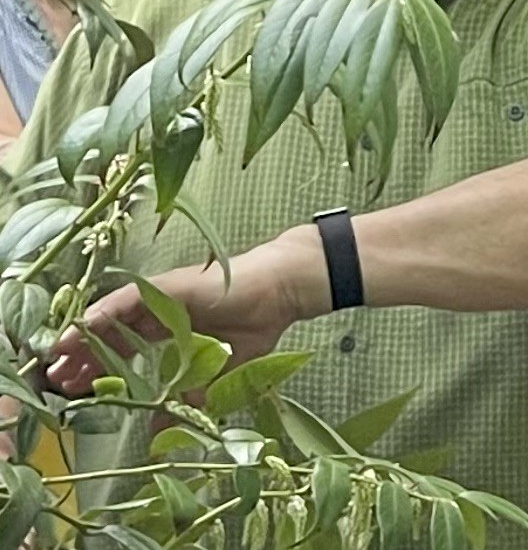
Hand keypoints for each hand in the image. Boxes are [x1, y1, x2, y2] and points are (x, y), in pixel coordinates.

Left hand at [46, 236, 314, 395]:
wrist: (280, 293)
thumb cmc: (257, 327)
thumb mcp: (218, 377)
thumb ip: (189, 400)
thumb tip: (161, 432)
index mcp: (171, 328)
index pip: (126, 349)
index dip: (100, 369)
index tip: (75, 392)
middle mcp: (161, 311)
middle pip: (112, 335)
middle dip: (83, 357)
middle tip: (56, 381)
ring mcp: (163, 297)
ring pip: (112, 317)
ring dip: (84, 336)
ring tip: (58, 357)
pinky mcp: (168, 286)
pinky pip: (128, 300)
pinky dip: (104, 313)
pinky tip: (84, 328)